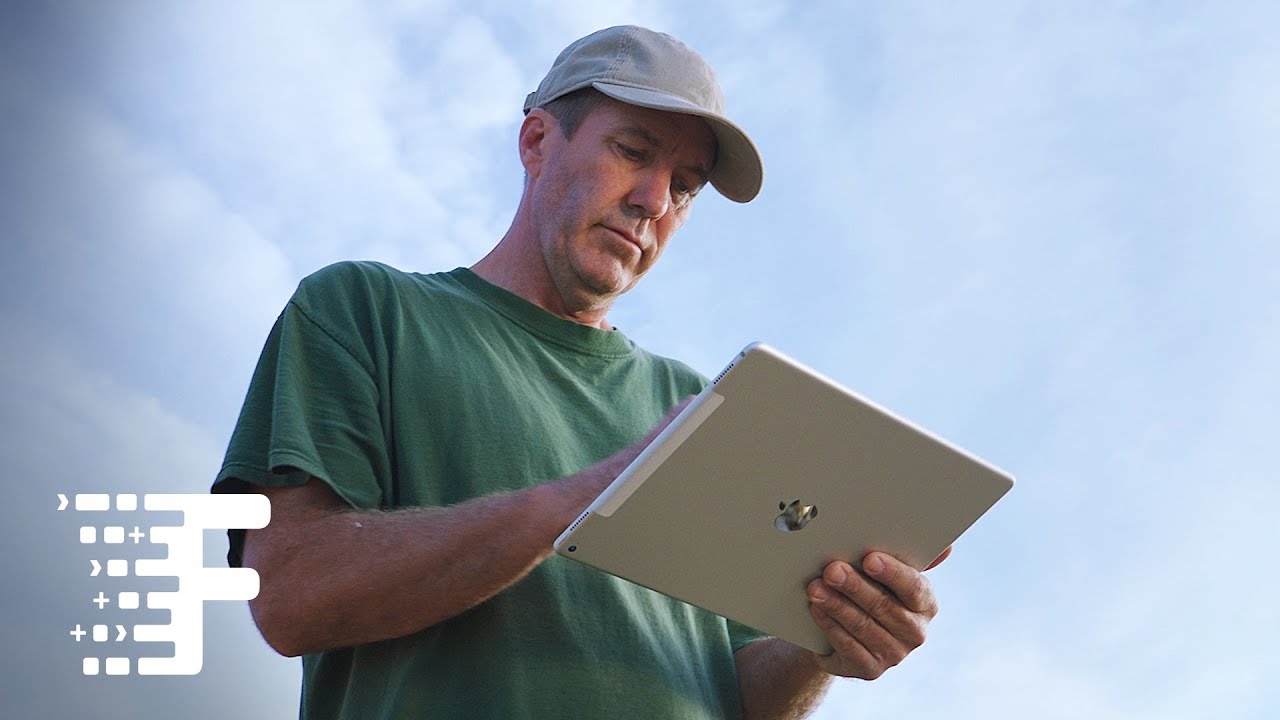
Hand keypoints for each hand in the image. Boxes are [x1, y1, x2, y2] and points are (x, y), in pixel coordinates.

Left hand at [805, 549, 947, 679]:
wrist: (848, 631)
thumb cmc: (870, 591)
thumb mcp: (887, 574)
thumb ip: (908, 558)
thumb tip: (947, 547)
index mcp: (926, 604)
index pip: (914, 588)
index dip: (892, 573)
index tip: (869, 558)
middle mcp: (915, 632)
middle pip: (884, 607)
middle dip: (855, 586)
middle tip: (831, 570)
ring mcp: (894, 654)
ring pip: (863, 626)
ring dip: (837, 605)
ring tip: (815, 587)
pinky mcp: (871, 669)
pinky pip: (848, 646)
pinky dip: (830, 625)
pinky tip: (816, 609)